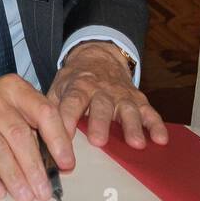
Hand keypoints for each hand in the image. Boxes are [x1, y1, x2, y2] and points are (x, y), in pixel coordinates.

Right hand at [0, 74, 74, 200]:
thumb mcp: (6, 107)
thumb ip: (30, 125)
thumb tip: (56, 158)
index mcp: (12, 87)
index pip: (43, 111)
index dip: (58, 139)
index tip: (66, 162)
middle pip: (20, 134)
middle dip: (35, 167)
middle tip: (44, 190)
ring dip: (14, 177)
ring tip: (25, 195)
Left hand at [46, 40, 167, 150]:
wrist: (99, 56)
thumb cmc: (76, 80)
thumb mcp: (59, 87)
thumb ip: (51, 109)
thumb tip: (38, 136)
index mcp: (79, 87)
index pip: (71, 102)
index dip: (67, 119)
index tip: (63, 137)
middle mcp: (101, 90)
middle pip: (101, 106)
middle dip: (100, 123)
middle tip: (98, 141)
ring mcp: (121, 95)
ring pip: (127, 109)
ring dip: (132, 126)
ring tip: (136, 144)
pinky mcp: (137, 99)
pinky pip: (149, 111)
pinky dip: (156, 125)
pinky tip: (160, 139)